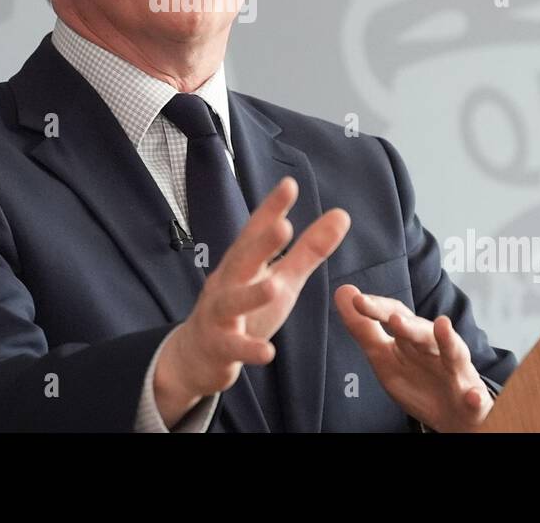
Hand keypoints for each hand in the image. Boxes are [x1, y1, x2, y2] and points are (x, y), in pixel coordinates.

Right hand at [158, 177, 349, 415]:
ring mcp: (220, 314)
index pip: (257, 231)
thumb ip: (309, 250)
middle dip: (261, 243)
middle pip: (242, 259)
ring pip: (232, 302)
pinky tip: (267, 352)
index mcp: (244, 262)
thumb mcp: (281, 279)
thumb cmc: (245, 310)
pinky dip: (248, 348)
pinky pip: (233, 347)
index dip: (271, 209)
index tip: (289, 185)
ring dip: (251, 295)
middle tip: (284, 226)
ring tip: (274, 287)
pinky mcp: (219, 346)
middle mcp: (228, 282)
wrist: (197, 354)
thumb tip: (342, 214)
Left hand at [334, 285, 492, 431]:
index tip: (357, 300)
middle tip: (393, 318)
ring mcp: (457, 372)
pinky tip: (472, 395)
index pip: (397, 315)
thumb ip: (363, 328)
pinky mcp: (473, 399)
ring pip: (454, 354)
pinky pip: (476, 399)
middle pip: (423, 332)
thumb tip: (343, 291)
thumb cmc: (418, 382)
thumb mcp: (384, 358)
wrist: (452, 417)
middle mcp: (438, 348)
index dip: (378, 308)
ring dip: (447, 341)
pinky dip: (476, 397)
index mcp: (414, 338)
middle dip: (410, 325)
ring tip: (442, 326)